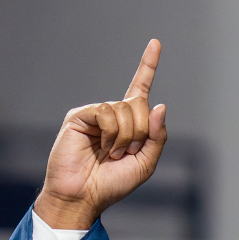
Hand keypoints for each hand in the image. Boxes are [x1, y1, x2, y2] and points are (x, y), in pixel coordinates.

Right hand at [34, 39, 167, 229]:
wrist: (83, 197)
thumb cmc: (112, 184)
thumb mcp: (145, 163)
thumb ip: (157, 136)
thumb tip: (160, 105)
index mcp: (128, 123)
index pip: (139, 89)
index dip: (148, 66)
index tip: (155, 43)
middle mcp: (111, 114)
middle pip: (140, 105)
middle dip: (140, 132)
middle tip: (125, 153)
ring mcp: (95, 114)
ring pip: (124, 110)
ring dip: (125, 137)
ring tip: (111, 154)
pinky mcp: (79, 116)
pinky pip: (106, 112)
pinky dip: (111, 133)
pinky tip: (102, 148)